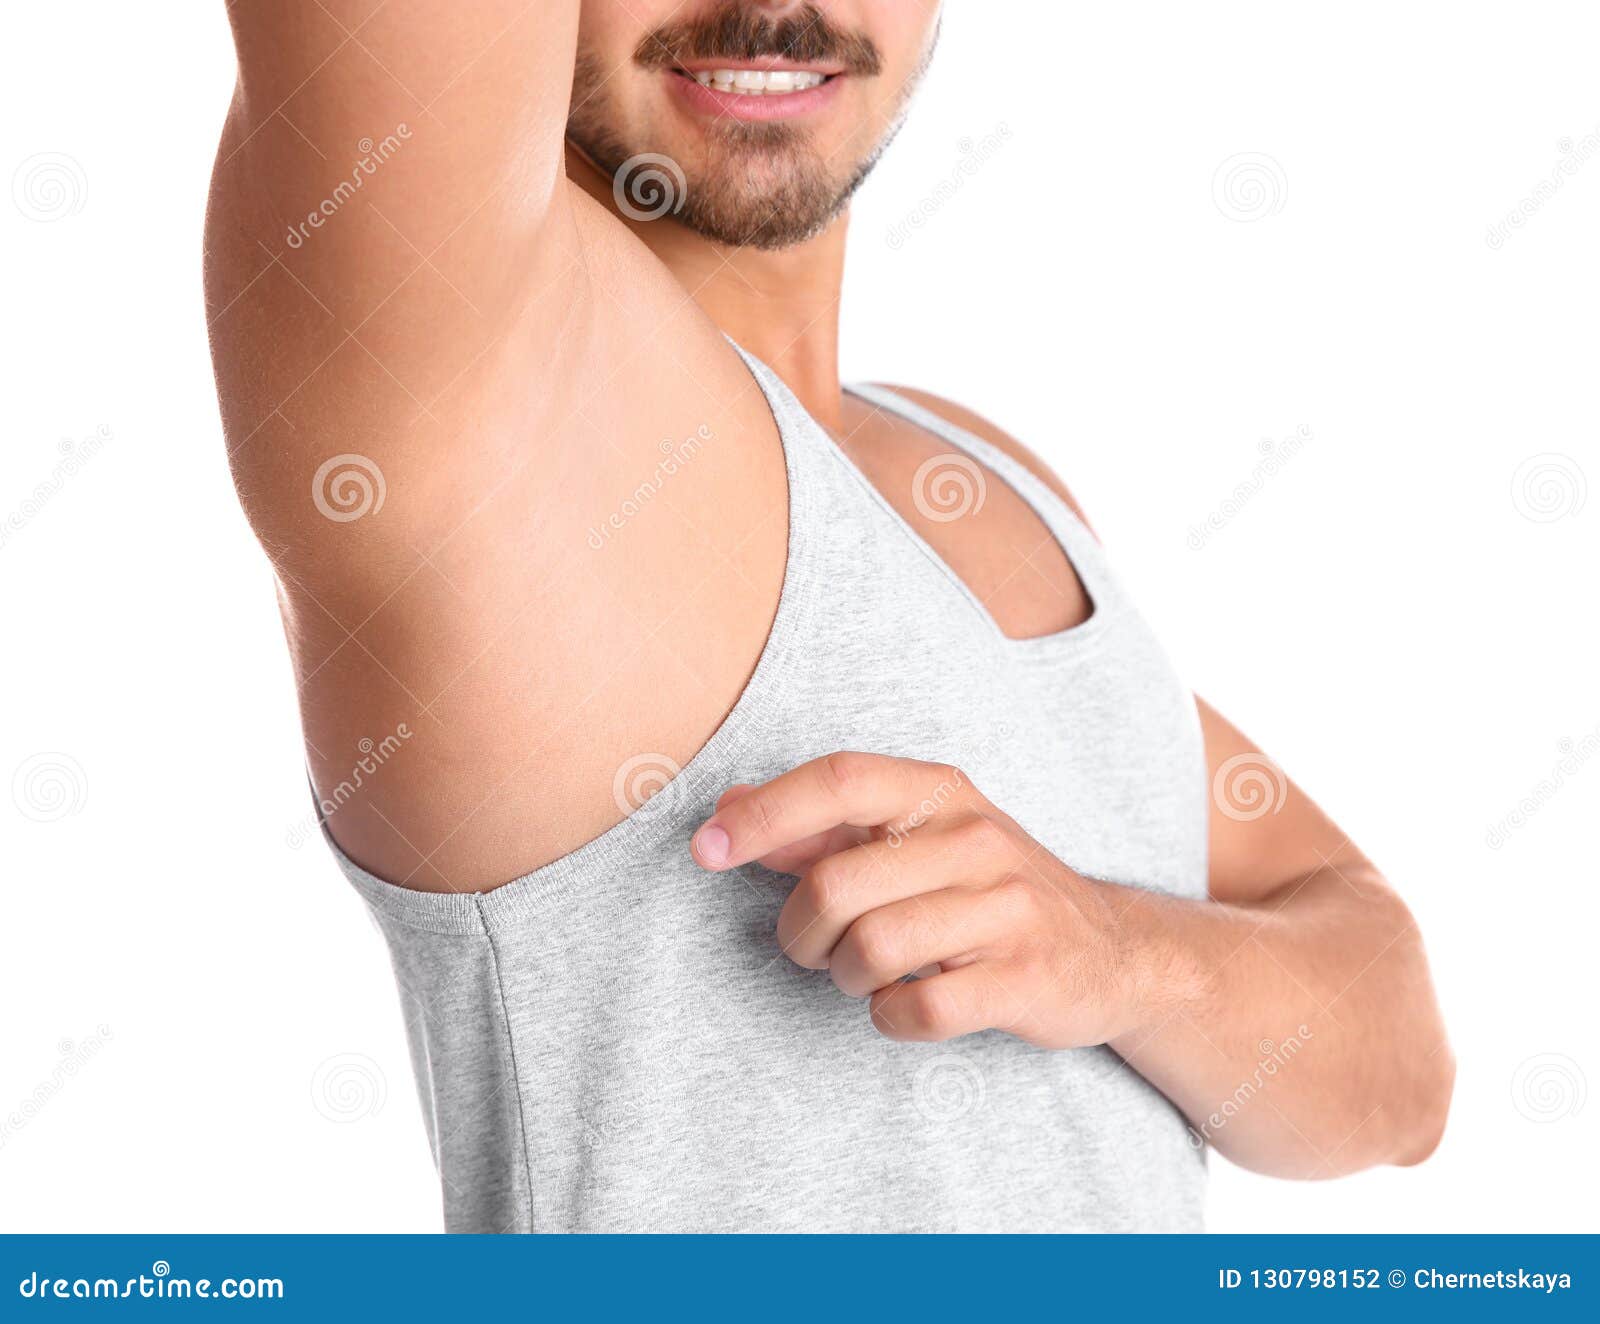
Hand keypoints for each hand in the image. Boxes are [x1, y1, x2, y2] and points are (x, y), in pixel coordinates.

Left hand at [690, 752, 1150, 1048]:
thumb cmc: (987, 891)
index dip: (764, 814)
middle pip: (836, 884)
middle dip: (801, 932)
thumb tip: (729, 808)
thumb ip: (823, 827)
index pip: (840, 780)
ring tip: (868, 975)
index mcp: (941, 793)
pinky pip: (917, 1007)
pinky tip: (905, 1004)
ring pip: (870, 949)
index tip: (706, 849)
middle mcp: (977, 839)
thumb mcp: (916, 840)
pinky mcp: (1025, 977)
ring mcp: (1007, 908)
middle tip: (815, 947)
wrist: (1112, 952)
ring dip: (846, 977)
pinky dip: (891, 1016)